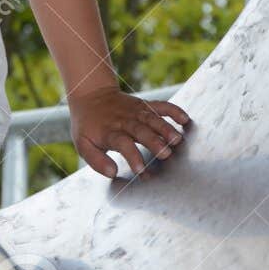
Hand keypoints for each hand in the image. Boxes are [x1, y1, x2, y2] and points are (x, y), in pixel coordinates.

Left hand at [69, 85, 191, 178]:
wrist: (91, 96)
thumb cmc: (88, 126)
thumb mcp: (83, 144)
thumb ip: (96, 160)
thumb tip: (112, 173)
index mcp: (110, 132)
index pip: (123, 144)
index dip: (132, 156)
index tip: (141, 170)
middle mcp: (125, 121)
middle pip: (141, 131)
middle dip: (154, 142)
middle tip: (166, 154)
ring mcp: (136, 112)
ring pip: (152, 119)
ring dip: (166, 128)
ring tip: (177, 140)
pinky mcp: (144, 105)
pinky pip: (161, 105)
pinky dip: (173, 110)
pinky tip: (185, 119)